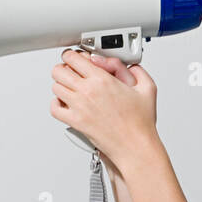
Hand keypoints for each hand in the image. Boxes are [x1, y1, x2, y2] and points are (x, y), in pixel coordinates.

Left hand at [50, 50, 158, 170]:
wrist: (135, 146)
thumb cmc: (140, 122)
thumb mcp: (147, 88)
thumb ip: (136, 70)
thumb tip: (126, 65)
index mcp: (102, 80)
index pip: (73, 57)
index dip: (73, 55)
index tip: (76, 58)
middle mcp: (87, 92)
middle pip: (59, 70)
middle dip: (64, 67)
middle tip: (71, 71)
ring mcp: (78, 107)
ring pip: (55, 87)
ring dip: (61, 84)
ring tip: (70, 86)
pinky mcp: (75, 122)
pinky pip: (54, 108)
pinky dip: (56, 103)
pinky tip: (65, 102)